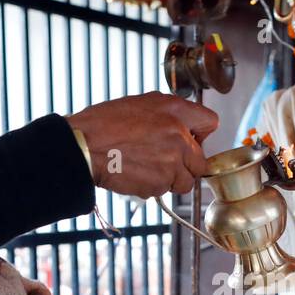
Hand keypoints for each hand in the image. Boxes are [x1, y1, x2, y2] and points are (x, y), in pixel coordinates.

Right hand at [66, 92, 217, 197]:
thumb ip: (167, 114)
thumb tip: (182, 125)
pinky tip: (136, 174)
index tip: (190, 142)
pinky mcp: (162, 181)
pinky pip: (166, 190)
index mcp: (175, 109)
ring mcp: (172, 159)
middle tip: (162, 161)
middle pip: (201, 161)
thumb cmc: (103, 125)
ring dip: (170, 180)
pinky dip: (153, 187)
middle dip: (185, 165)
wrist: (84, 147)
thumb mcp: (140, 104)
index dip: (200, 136)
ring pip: (185, 181)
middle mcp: (179, 133)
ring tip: (146, 169)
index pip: (210, 122)